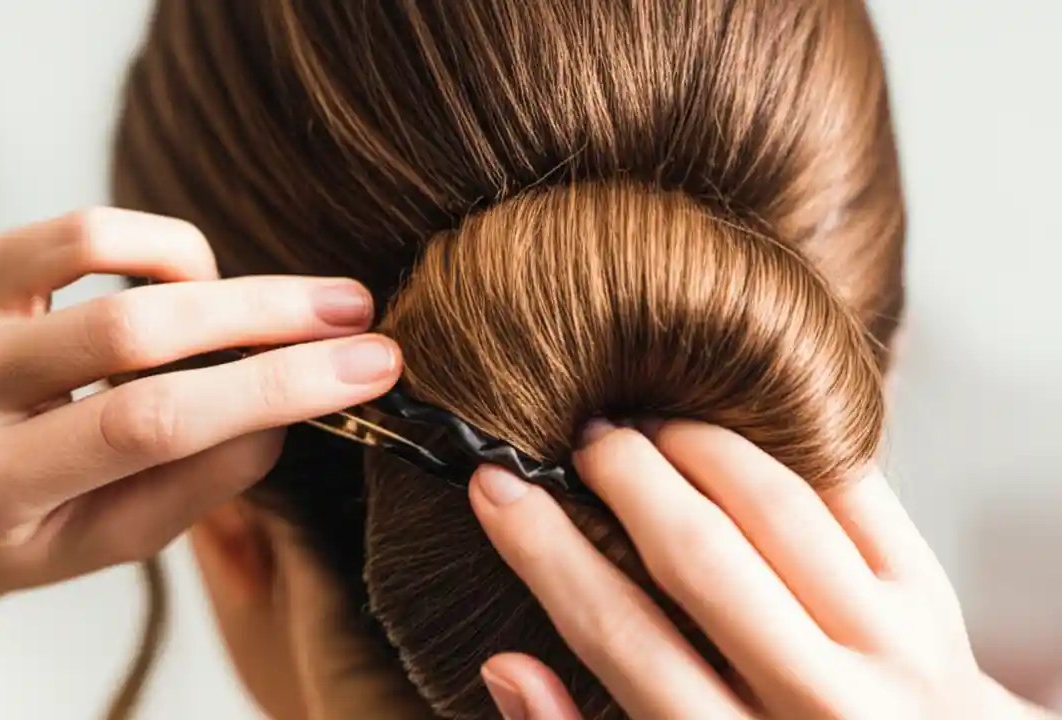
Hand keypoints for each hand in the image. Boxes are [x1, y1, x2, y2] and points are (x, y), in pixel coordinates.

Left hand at [0, 207, 402, 614]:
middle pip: (131, 329)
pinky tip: (194, 286)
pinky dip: (158, 249)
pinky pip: (79, 230)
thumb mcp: (116, 539)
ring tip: (257, 315)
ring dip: (210, 277)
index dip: (272, 386)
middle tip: (355, 312)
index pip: (151, 422)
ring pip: (98, 249)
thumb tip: (288, 400)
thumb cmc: (36, 527)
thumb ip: (202, 478)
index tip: (370, 366)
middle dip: (265, 315)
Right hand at [468, 419, 1049, 718]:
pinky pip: (856, 493)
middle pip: (697, 554)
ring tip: (651, 425)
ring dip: (700, 444)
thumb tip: (507, 664)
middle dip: (624, 474)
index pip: (618, 633)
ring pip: (775, 507)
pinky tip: (735, 435)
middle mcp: (821, 705)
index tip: (496, 488)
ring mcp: (895, 651)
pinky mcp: (936, 607)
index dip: (543, 548)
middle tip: (584, 441)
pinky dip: (788, 449)